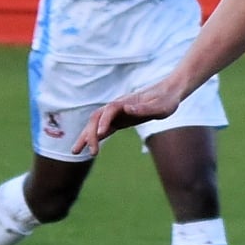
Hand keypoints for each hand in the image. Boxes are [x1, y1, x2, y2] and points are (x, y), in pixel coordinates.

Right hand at [71, 81, 185, 155]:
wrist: (169, 93)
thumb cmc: (167, 100)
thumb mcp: (162, 106)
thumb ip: (146, 108)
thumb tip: (128, 109)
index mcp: (127, 102)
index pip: (110, 110)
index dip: (104, 121)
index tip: (100, 134)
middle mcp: (119, 106)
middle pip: (97, 117)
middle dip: (90, 133)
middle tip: (89, 152)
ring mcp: (118, 113)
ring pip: (96, 123)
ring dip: (86, 136)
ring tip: (75, 151)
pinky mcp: (121, 119)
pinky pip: (104, 128)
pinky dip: (95, 137)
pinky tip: (90, 147)